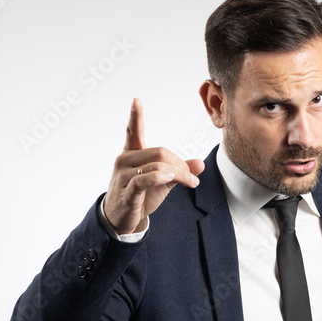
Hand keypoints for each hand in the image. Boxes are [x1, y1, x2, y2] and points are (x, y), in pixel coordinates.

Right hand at [103, 98, 205, 234]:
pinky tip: (170, 178)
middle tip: (192, 177)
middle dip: (180, 164)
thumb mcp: (162, 182)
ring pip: (157, 165)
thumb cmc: (139, 197)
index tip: (136, 100)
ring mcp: (123, 176)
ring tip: (190, 182)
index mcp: (131, 154)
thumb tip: (200, 164)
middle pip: (159, 152)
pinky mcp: (127, 191)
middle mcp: (124, 161)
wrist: (120, 220)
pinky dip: (160, 177)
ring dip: (179, 173)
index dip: (135, 116)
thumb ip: (180, 171)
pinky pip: (145, 179)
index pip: (133, 131)